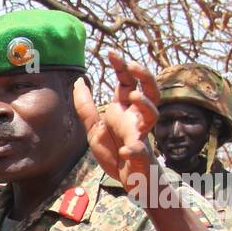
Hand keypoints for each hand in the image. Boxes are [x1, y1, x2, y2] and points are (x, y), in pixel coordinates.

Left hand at [73, 51, 159, 203]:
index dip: (122, 66)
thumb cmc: (115, 150)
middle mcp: (136, 118)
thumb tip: (79, 81)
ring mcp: (141, 135)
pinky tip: (126, 150)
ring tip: (133, 95)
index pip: (127, 82)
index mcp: (124, 109)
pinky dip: (134, 150)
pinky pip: (141, 150)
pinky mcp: (141, 155)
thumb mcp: (94, 127)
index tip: (111, 53)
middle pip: (148, 90)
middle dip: (142, 76)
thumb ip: (85, 106)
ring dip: (145, 104)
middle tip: (131, 65)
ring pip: (153, 114)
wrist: (126, 177)